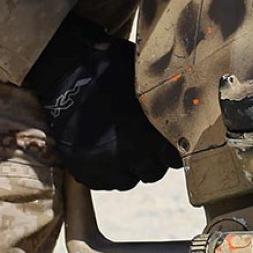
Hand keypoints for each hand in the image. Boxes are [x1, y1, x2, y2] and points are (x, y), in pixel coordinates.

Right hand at [24, 14, 181, 189]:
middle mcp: (126, 153)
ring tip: (130, 153)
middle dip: (155, 162)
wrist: (66, 74)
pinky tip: (110, 158)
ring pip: (129, 181)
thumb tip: (187, 102)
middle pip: (153, 173)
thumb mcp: (144, 80)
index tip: (172, 147)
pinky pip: (104, 183)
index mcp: (145, 132)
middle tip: (152, 149)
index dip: (174, 153)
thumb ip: (165, 100)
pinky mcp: (81, 168)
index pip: (173, 159)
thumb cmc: (109, 69)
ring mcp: (101, 164)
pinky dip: (109, 174)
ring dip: (132, 170)